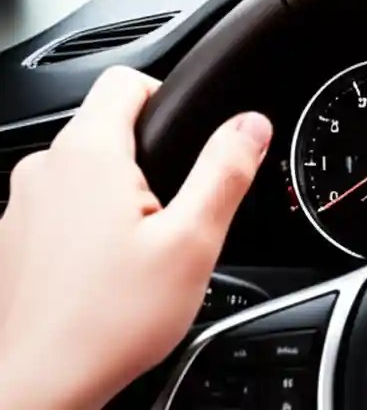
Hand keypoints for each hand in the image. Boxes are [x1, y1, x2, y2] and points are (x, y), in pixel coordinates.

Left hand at [0, 67, 272, 408]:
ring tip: (144, 252)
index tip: (190, 136)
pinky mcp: (14, 239)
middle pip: (108, 127)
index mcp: (88, 155)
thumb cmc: (108, 322)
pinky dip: (91, 227)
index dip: (167, 95)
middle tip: (176, 217)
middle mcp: (45, 169)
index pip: (126, 80)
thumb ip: (224, 172)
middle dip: (150, 159)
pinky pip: (62, 209)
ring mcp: (21, 205)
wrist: (37, 388)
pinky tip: (111, 274)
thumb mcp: (193, 242)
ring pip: (86, 172)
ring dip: (119, 197)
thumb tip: (252, 124)